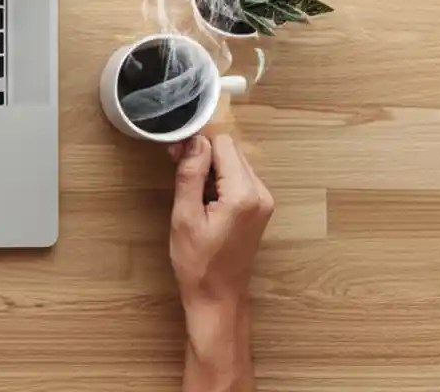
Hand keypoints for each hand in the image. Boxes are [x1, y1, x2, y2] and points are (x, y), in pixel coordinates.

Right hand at [169, 134, 272, 391]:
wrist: (218, 297)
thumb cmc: (197, 262)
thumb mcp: (184, 217)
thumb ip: (190, 174)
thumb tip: (193, 141)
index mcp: (243, 194)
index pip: (222, 144)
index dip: (196, 146)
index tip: (175, 158)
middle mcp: (261, 193)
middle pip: (231, 151)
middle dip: (204, 155)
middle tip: (178, 172)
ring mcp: (264, 201)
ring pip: (235, 162)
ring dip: (211, 167)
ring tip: (190, 190)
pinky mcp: (260, 208)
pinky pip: (240, 178)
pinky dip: (221, 180)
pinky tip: (204, 199)